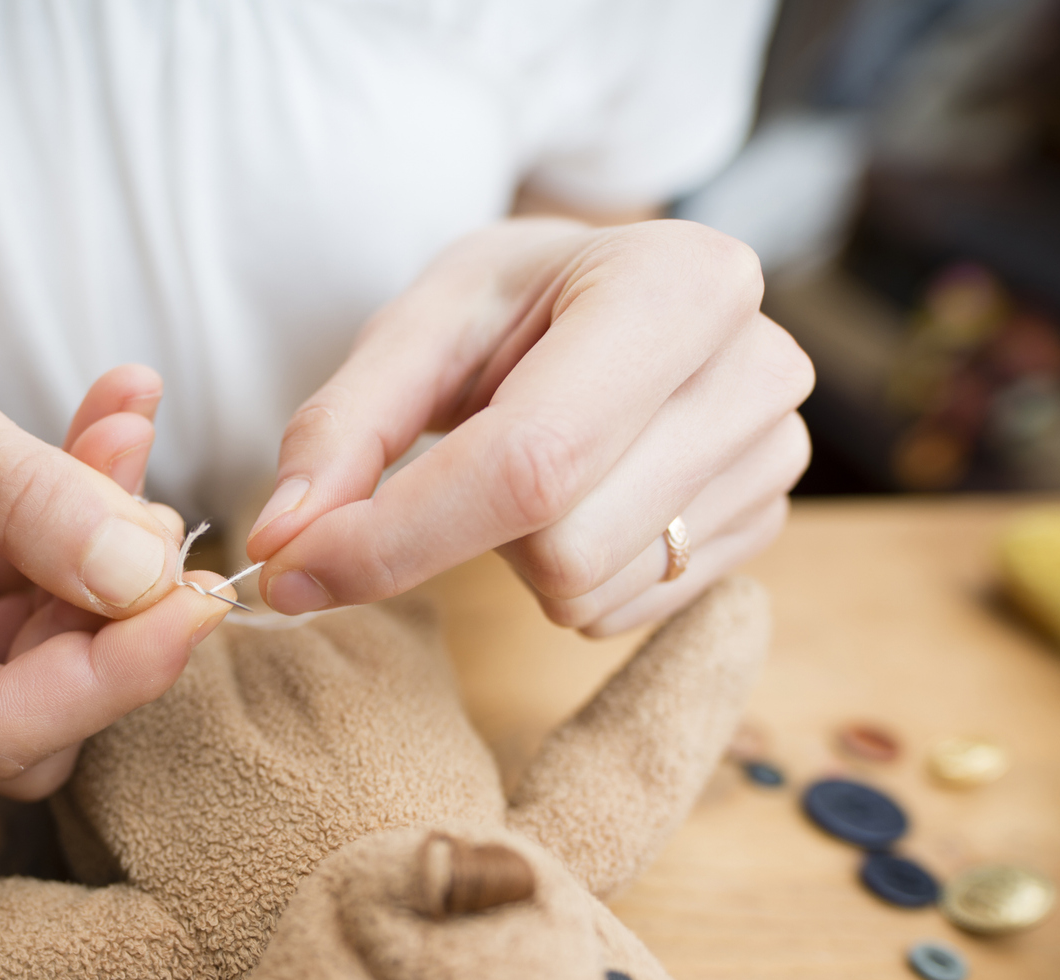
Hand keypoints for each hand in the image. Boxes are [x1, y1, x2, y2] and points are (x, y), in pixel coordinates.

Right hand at [0, 210, 231, 797]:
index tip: (197, 601)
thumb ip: (17, 491)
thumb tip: (147, 579)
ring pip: (52, 655)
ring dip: (112, 553)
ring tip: (123, 428)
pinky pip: (45, 584)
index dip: (103, 682)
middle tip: (167, 518)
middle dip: (111, 625)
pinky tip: (115, 419)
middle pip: (27, 716)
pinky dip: (90, 512)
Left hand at [244, 218, 810, 635]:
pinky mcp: (769, 526)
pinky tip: (579, 498)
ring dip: (516, 555)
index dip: (395, 536)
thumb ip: (340, 429)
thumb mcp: (422, 324)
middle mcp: (756, 370)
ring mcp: (778, 456)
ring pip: (588, 591)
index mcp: (678, 284)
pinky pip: (621, 614)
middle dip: (465, 532)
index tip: (289, 570)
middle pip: (561, 545)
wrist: (619, 294)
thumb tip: (281, 542)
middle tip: (462, 455)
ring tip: (533, 465)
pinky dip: (567, 577)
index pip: (528, 462)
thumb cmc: (521, 302)